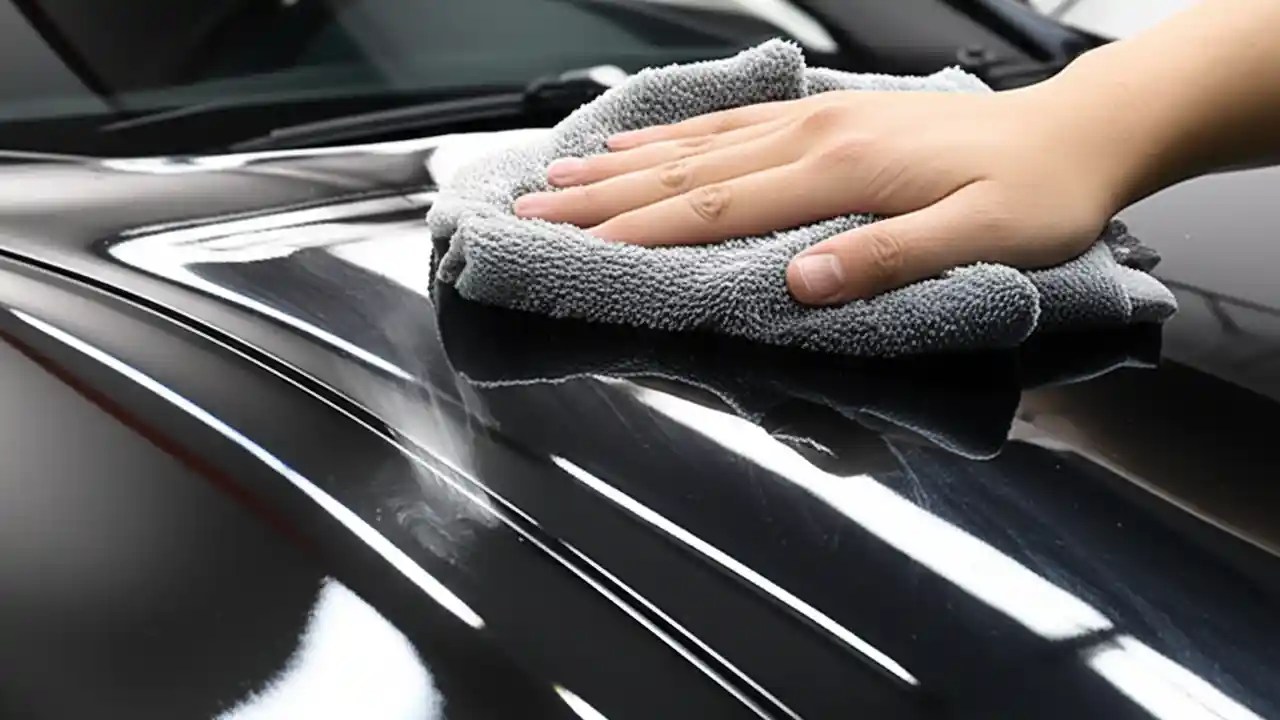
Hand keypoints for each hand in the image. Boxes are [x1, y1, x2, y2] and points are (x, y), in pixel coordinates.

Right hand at [513, 85, 1126, 304]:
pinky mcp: (826, 115)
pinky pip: (731, 124)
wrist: (1074, 130)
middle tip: (531, 213)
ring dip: (621, 164)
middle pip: (685, 172)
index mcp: (841, 170)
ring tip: (559, 177)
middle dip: (601, 199)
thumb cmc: (1037, 192)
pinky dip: (673, 133)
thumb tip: (799, 283)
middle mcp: (813, 136)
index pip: (717, 210)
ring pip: (696, 143)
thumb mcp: (984, 238)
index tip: (574, 251)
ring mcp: (815, 119)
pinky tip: (639, 139)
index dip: (640, 234)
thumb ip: (889, 259)